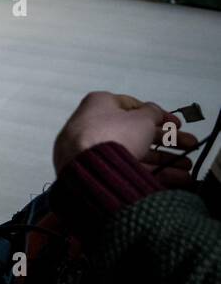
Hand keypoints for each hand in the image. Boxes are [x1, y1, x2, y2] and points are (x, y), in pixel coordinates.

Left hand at [53, 91, 197, 186]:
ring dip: (165, 159)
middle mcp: (95, 125)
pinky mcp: (100, 170)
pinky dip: (154, 173)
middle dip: (167, 140)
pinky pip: (130, 169)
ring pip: (137, 152)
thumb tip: (153, 112)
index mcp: (99, 105)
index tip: (178, 125)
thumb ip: (152, 113)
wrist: (91, 169)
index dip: (158, 115)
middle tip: (190, 145)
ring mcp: (96, 150)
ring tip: (187, 166)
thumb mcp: (141, 118)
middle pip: (137, 132)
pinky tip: (178, 179)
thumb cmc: (115, 134)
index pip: (133, 106)